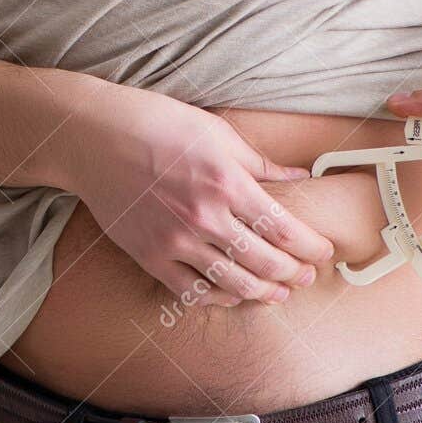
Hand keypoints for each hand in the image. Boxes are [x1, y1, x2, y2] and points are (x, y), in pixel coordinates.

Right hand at [61, 79, 336, 306]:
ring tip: (279, 293)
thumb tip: (299, 177)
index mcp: (227, 182)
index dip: (309, 246)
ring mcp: (175, 240)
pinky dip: (218, 297)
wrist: (97, 137)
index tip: (323, 252)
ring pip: (231, 282)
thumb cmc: (160, 124)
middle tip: (307, 276)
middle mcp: (204, 216)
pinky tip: (234, 295)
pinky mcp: (150, 256)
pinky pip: (191, 291)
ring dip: (262, 292)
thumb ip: (262, 163)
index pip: (282, 228)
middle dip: (293, 273)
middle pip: (263, 261)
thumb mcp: (219, 134)